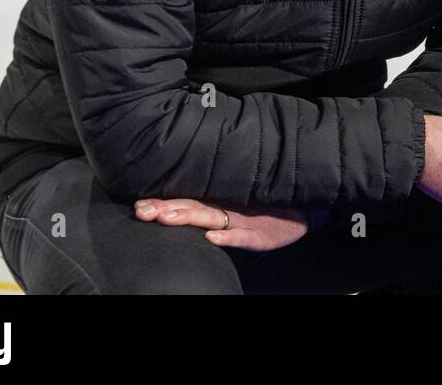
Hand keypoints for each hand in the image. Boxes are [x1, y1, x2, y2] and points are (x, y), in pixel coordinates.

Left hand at [134, 197, 309, 250]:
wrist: (302, 214)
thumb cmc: (265, 214)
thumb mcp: (237, 214)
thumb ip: (211, 211)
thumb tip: (175, 209)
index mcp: (218, 205)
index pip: (186, 202)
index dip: (163, 203)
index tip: (139, 206)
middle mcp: (227, 209)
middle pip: (193, 207)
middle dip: (166, 209)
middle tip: (143, 211)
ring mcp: (243, 221)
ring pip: (212, 217)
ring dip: (189, 217)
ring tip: (167, 218)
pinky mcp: (259, 234)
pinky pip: (242, 237)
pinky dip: (228, 237)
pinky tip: (213, 239)